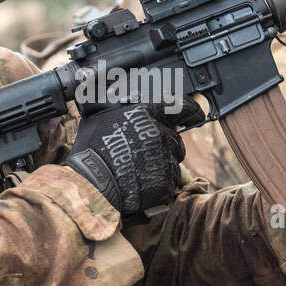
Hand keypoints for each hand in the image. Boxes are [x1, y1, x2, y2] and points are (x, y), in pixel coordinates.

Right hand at [65, 100, 199, 217]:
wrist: (89, 184)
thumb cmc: (90, 150)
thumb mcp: (102, 117)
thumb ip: (124, 109)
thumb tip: (131, 101)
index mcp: (144, 112)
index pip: (180, 105)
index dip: (192, 110)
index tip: (196, 114)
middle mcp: (158, 132)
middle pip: (176, 140)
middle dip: (167, 147)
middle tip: (146, 155)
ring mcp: (163, 158)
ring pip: (174, 162)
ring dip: (162, 166)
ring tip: (137, 171)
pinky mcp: (165, 181)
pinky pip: (169, 181)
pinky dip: (158, 184)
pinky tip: (140, 184)